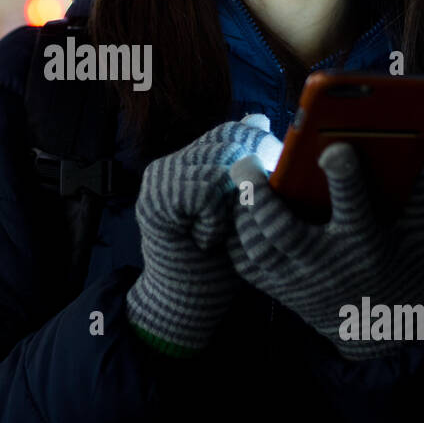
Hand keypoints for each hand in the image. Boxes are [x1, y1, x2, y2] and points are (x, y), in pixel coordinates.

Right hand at [125, 114, 283, 356]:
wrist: (187, 304)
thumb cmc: (220, 261)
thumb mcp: (243, 208)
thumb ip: (249, 169)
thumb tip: (260, 118)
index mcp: (189, 163)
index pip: (230, 132)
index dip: (257, 149)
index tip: (268, 181)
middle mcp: (168, 165)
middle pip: (226, 142)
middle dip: (249, 174)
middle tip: (241, 216)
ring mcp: (158, 180)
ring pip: (219, 164)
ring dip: (231, 203)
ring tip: (219, 231)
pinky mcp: (155, 200)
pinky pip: (205, 189)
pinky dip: (215, 218)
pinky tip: (205, 239)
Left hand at [227, 131, 423, 359]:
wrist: (380, 329)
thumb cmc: (403, 269)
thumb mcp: (420, 232)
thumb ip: (417, 190)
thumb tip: (419, 145)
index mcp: (364, 243)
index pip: (353, 206)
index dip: (345, 177)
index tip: (334, 148)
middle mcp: (325, 262)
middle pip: (282, 230)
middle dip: (261, 196)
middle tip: (246, 162)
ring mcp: (297, 278)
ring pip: (257, 246)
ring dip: (242, 213)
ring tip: (238, 180)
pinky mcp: (278, 289)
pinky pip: (244, 263)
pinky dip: (235, 235)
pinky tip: (235, 210)